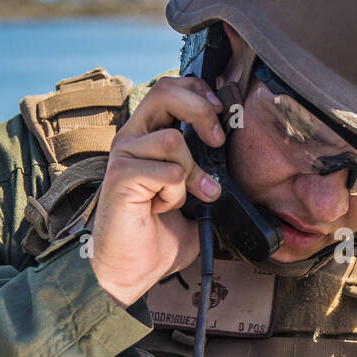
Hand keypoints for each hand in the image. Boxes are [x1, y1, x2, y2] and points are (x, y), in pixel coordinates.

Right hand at [90, 75, 226, 306]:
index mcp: (149, 134)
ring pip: (172, 140)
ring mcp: (124, 155)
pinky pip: (168, 172)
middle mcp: (133, 137)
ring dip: (190, 173)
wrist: (135, 269)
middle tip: (215, 140)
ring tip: (179, 198)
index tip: (221, 114)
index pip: (171, 87)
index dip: (200, 91)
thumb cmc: (161, 232)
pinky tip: (161, 209)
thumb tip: (235, 149)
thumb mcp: (194, 191)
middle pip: (165, 91)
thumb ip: (207, 165)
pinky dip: (176, 195)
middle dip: (200, 111)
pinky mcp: (120, 176)